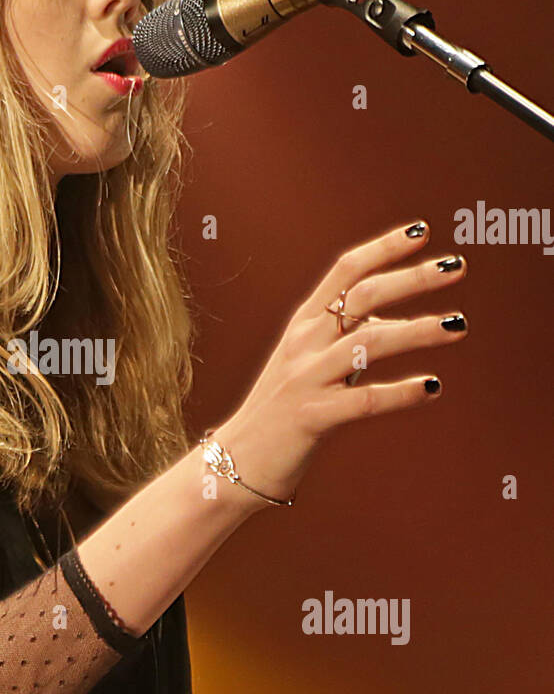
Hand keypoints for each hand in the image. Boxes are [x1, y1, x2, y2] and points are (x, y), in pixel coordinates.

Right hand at [211, 220, 467, 507]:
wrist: (236, 461)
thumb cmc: (280, 412)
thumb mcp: (307, 362)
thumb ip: (345, 337)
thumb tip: (394, 319)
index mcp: (303, 325)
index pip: (344, 271)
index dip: (383, 248)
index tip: (423, 232)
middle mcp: (304, 344)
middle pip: (362, 297)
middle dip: (411, 278)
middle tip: (456, 268)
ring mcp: (307, 379)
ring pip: (368, 343)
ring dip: (417, 330)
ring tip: (457, 324)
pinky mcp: (313, 417)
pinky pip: (365, 399)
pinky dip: (402, 391)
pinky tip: (433, 386)